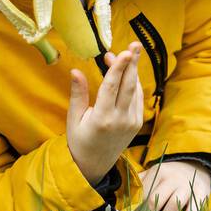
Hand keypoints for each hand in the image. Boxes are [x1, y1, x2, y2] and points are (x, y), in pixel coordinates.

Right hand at [66, 42, 143, 184]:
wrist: (94, 166)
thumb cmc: (79, 141)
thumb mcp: (74, 119)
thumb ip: (78, 94)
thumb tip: (75, 70)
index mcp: (103, 118)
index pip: (113, 87)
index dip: (119, 67)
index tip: (125, 52)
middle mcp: (121, 119)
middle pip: (129, 85)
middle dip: (133, 63)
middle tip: (135, 44)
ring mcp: (132, 122)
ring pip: (135, 90)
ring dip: (132, 71)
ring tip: (125, 54)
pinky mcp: (137, 123)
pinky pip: (137, 98)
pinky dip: (134, 83)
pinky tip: (128, 72)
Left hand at [137, 159, 210, 210]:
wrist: (196, 167)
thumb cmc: (170, 176)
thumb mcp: (154, 173)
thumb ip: (140, 184)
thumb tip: (123, 202)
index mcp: (158, 172)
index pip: (142, 196)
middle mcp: (172, 178)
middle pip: (154, 202)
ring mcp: (187, 186)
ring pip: (172, 207)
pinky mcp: (201, 194)